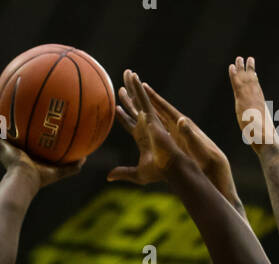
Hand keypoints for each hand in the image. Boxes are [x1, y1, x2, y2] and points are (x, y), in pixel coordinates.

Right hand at [0, 105, 84, 187]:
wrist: (24, 180)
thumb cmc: (40, 178)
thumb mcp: (59, 171)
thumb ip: (71, 166)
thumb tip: (85, 158)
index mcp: (28, 156)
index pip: (29, 141)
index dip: (31, 132)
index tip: (35, 121)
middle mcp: (16, 150)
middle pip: (15, 132)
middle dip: (15, 121)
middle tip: (18, 106)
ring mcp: (6, 148)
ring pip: (1, 129)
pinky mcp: (0, 146)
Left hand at [108, 69, 182, 184]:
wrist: (170, 166)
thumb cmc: (158, 172)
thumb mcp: (137, 174)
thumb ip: (123, 173)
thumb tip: (108, 177)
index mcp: (141, 138)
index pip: (129, 124)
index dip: (123, 117)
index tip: (116, 109)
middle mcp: (145, 126)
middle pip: (133, 108)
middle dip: (127, 98)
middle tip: (119, 88)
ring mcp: (148, 120)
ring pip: (138, 99)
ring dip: (132, 86)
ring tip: (127, 73)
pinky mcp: (152, 117)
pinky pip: (143, 99)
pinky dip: (138, 88)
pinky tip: (133, 77)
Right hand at [141, 83, 238, 205]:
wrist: (214, 165)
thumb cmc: (205, 156)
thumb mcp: (196, 144)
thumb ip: (188, 132)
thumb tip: (181, 120)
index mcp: (182, 124)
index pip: (166, 108)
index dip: (155, 98)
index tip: (144, 87)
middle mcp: (179, 126)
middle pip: (161, 110)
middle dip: (150, 99)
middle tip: (139, 87)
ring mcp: (178, 133)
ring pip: (161, 119)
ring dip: (151, 111)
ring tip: (140, 103)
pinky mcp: (178, 141)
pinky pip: (163, 131)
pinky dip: (155, 126)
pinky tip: (148, 125)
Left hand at [228, 56, 276, 150]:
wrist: (266, 139)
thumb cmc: (267, 141)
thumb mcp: (264, 133)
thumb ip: (263, 130)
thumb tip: (269, 137)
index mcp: (261, 106)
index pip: (257, 90)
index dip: (255, 80)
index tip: (253, 72)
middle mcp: (257, 99)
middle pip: (252, 81)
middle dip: (249, 70)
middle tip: (247, 59)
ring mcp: (250, 98)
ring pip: (245, 80)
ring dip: (241, 68)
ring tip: (239, 58)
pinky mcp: (243, 101)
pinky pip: (237, 85)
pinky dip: (234, 75)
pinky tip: (231, 67)